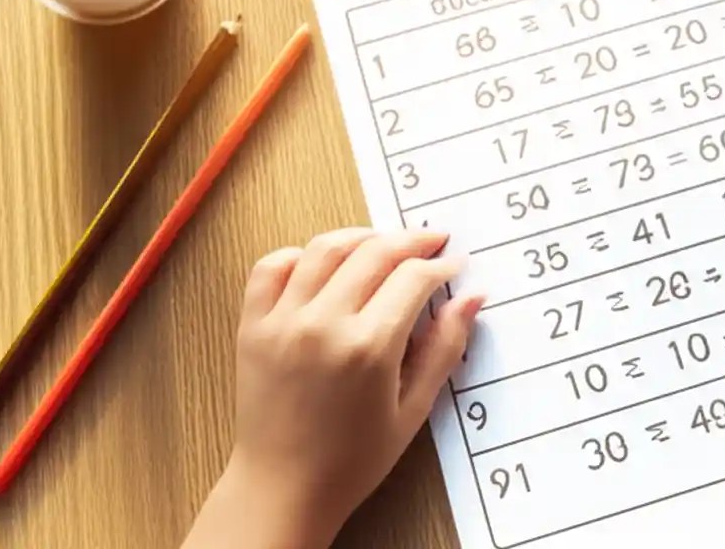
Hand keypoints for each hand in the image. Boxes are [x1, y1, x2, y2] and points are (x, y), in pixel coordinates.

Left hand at [222, 228, 481, 543]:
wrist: (283, 487)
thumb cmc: (353, 459)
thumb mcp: (413, 409)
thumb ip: (445, 348)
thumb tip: (472, 297)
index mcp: (368, 349)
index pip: (413, 278)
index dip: (440, 265)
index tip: (453, 264)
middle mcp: (323, 324)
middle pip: (375, 252)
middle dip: (410, 241)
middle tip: (431, 241)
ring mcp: (283, 321)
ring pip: (326, 248)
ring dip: (362, 237)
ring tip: (384, 243)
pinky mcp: (253, 325)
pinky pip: (272, 266)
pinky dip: (301, 255)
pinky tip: (324, 264)